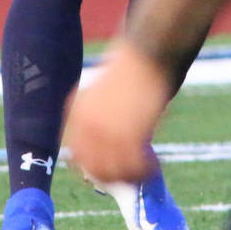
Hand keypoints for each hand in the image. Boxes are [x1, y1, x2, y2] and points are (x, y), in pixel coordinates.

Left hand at [67, 42, 171, 184]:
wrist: (147, 52)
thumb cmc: (131, 68)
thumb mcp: (104, 94)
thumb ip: (100, 121)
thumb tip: (109, 153)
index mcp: (76, 112)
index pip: (76, 153)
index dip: (91, 168)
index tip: (106, 174)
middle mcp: (85, 125)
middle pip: (92, 168)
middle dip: (111, 177)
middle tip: (129, 177)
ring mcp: (105, 132)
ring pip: (113, 172)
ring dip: (130, 176)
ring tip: (145, 170)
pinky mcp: (128, 135)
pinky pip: (134, 167)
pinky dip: (144, 171)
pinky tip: (154, 165)